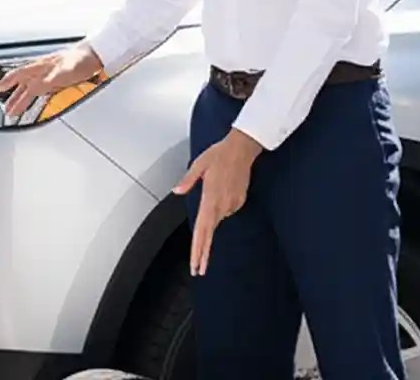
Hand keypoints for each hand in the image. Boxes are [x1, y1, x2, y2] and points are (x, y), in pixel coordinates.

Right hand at [0, 44, 103, 117]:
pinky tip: (40, 95)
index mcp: (42, 66)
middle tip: (7, 107)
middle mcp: (45, 69)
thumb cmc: (82, 59)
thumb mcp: (64, 72)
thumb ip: (48, 81)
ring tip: (18, 105)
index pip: (21, 75)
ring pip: (33, 85)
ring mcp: (53, 72)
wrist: (98, 55)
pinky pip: (43, 87)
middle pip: (24, 83)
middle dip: (14, 96)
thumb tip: (35, 88)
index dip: (9, 82)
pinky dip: (37, 93)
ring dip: (24, 95)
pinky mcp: (62, 77)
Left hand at [173, 128, 263, 275]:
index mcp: (210, 198)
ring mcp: (232, 204)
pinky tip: (221, 190)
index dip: (198, 249)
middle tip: (198, 270)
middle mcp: (222, 205)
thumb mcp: (198, 165)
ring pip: (217, 218)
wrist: (243, 149)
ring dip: (211, 214)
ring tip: (213, 190)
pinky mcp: (239, 201)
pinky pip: (225, 209)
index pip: (202, 230)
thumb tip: (177, 191)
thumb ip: (188, 181)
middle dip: (203, 253)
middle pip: (209, 233)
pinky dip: (220, 205)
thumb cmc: (219, 155)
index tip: (196, 264)